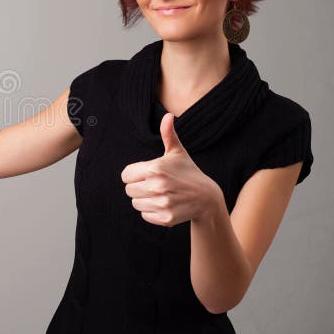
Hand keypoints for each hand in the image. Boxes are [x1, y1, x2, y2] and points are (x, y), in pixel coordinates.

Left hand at [120, 112, 223, 226]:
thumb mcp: (177, 153)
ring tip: (161, 195)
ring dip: (145, 200)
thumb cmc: (188, 172)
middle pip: (129, 190)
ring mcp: (162, 203)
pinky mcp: (166, 218)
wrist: (207, 198)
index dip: (134, 175)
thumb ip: (168, 135)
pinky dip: (152, 212)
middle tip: (154, 185)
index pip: (125, 175)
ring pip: (136, 204)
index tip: (145, 174)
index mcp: (155, 168)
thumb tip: (169, 115)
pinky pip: (145, 215)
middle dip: (139, 188)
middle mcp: (157, 186)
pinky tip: (165, 205)